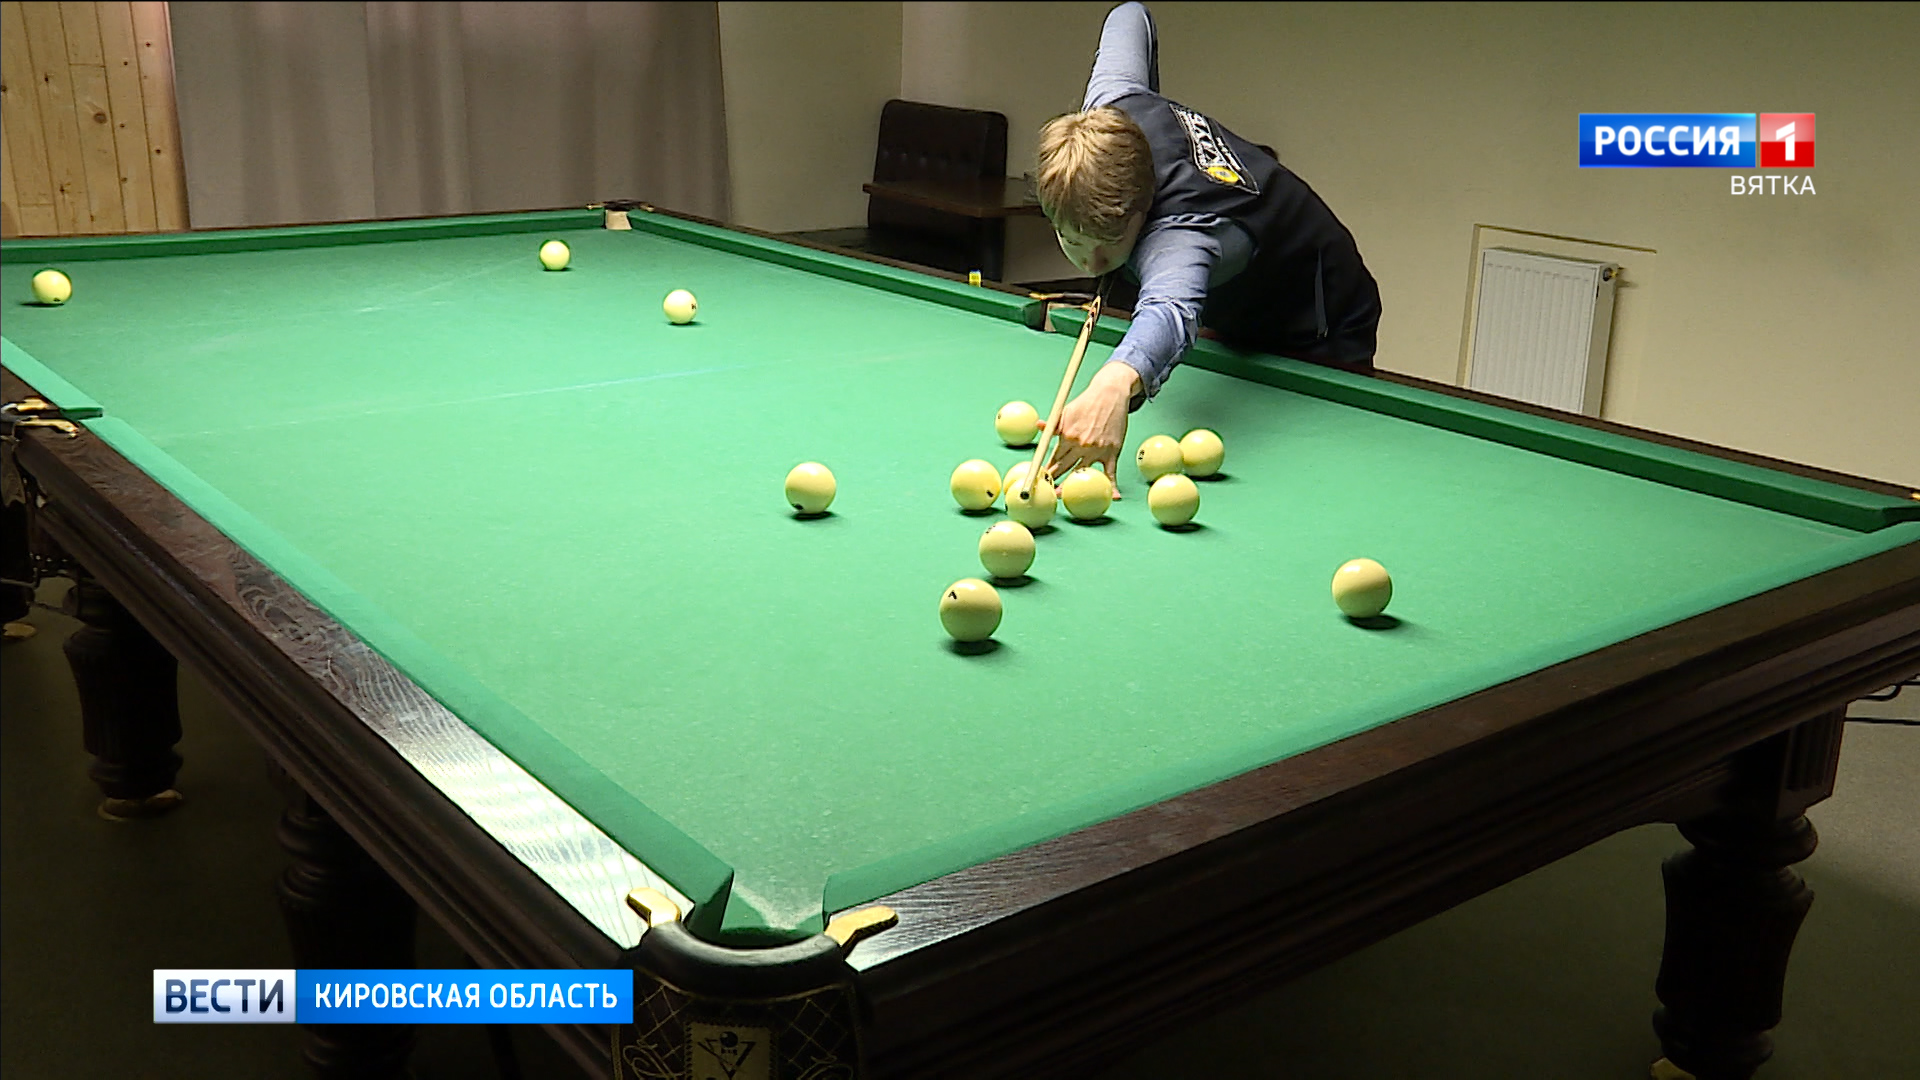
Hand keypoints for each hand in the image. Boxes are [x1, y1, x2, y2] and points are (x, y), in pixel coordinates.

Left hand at [1044, 362, 1141, 494]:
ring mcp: (1096, 449)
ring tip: (1065, 497)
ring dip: (1073, 486)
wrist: (1110, 394)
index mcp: (1066, 435)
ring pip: (1082, 473)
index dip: (1046, 470)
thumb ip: (1053, 424)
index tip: (1040, 480)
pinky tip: (1113, 497)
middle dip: (1054, 481)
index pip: (1053, 457)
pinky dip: (1112, 485)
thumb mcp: (1065, 411)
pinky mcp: (1112, 451)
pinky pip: (1110, 472)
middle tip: (1048, 493)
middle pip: (1064, 468)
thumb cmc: (1086, 403)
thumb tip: (1038, 426)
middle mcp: (1080, 444)